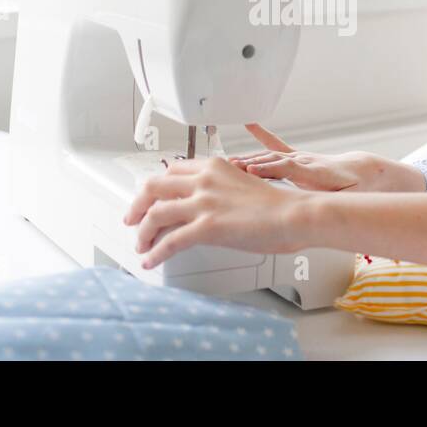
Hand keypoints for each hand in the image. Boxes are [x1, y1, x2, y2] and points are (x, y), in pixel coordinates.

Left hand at [122, 156, 311, 268]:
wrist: (295, 215)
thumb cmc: (278, 205)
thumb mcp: (241, 184)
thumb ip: (219, 189)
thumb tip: (206, 206)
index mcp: (213, 166)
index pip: (171, 170)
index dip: (154, 186)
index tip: (149, 197)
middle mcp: (203, 179)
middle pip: (153, 187)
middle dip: (137, 205)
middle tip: (131, 218)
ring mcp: (203, 202)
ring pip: (155, 214)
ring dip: (142, 232)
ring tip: (140, 244)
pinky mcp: (207, 226)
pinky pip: (170, 240)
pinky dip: (155, 252)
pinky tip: (151, 260)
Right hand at [229, 123, 375, 191]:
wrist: (361, 171)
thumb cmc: (355, 188)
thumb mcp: (348, 199)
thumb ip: (333, 205)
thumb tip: (321, 215)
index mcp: (316, 173)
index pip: (289, 169)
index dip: (270, 169)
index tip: (251, 172)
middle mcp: (305, 161)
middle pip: (275, 161)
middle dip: (252, 164)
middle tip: (231, 168)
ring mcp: (300, 158)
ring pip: (271, 155)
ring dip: (250, 159)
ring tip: (229, 162)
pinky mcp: (297, 157)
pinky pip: (277, 145)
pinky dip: (262, 135)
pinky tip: (250, 124)